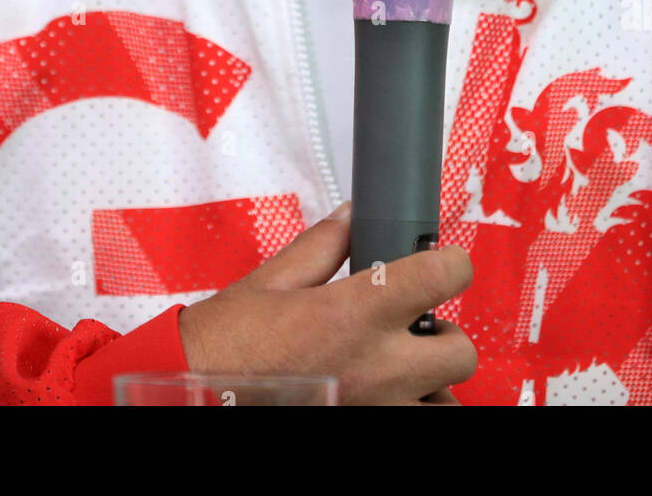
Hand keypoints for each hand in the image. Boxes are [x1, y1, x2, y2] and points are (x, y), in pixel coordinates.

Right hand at [176, 202, 474, 405]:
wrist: (191, 395)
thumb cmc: (224, 343)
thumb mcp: (271, 281)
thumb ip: (323, 246)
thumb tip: (354, 216)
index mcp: (353, 313)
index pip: (442, 278)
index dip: (451, 263)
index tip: (442, 263)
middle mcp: (375, 367)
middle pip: (460, 352)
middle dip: (445, 335)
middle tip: (415, 328)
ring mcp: (374, 411)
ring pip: (446, 404)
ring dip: (431, 385)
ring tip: (399, 372)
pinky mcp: (360, 435)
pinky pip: (412, 425)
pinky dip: (408, 410)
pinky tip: (381, 395)